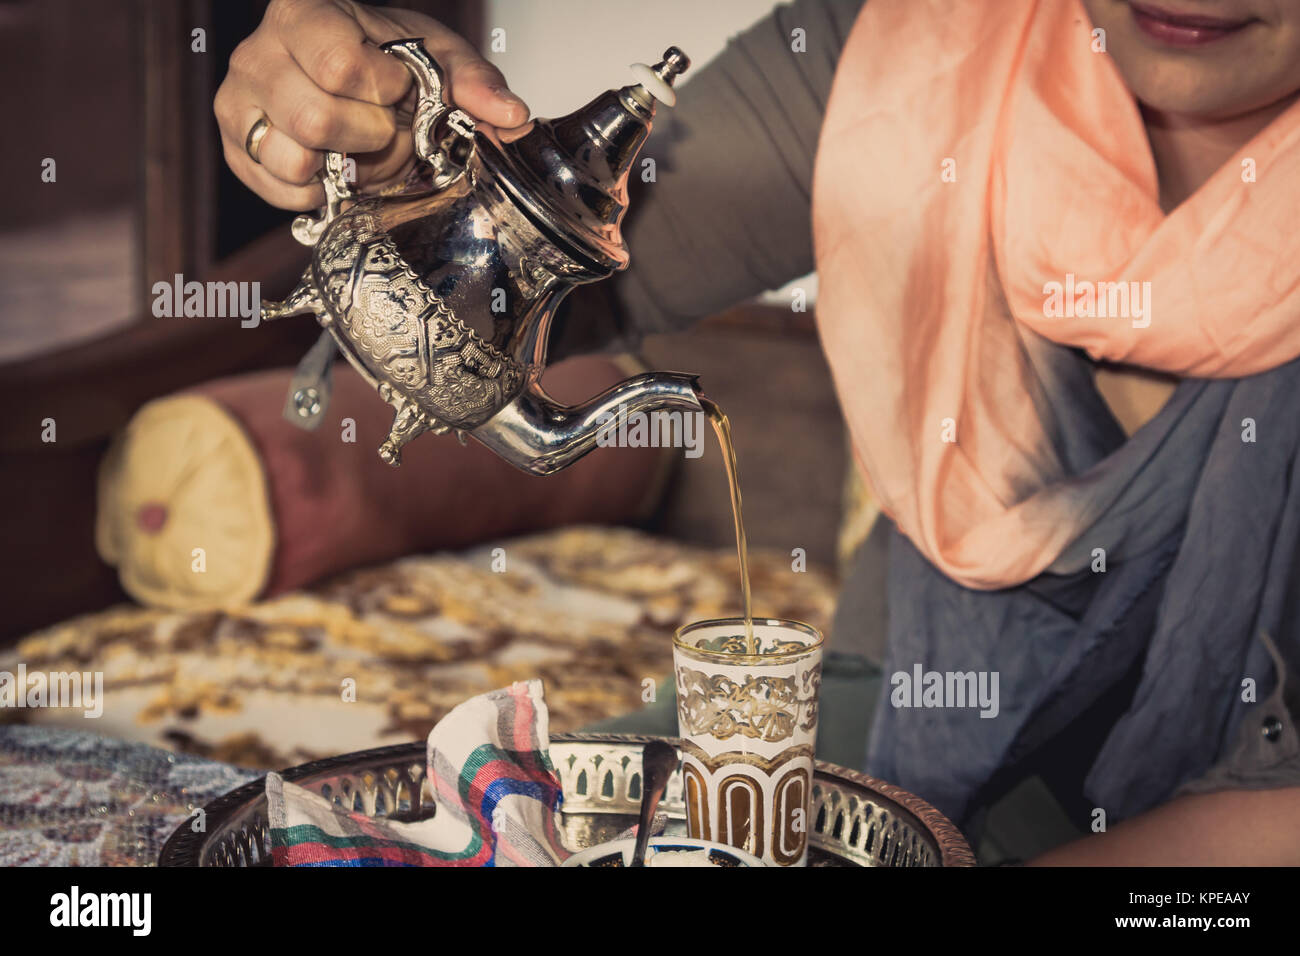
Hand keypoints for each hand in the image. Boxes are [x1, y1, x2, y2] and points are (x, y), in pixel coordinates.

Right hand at [213, 0, 529, 209]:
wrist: (345, 75)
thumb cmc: (385, 59)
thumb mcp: (436, 58)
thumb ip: (475, 83)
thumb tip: (512, 116)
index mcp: (303, 12)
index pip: (338, 65)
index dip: (383, 90)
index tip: (400, 88)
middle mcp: (258, 52)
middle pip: (314, 118)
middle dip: (369, 137)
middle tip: (385, 129)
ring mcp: (239, 101)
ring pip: (292, 159)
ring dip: (342, 168)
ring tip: (358, 150)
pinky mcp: (236, 146)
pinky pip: (276, 187)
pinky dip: (316, 192)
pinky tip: (334, 169)